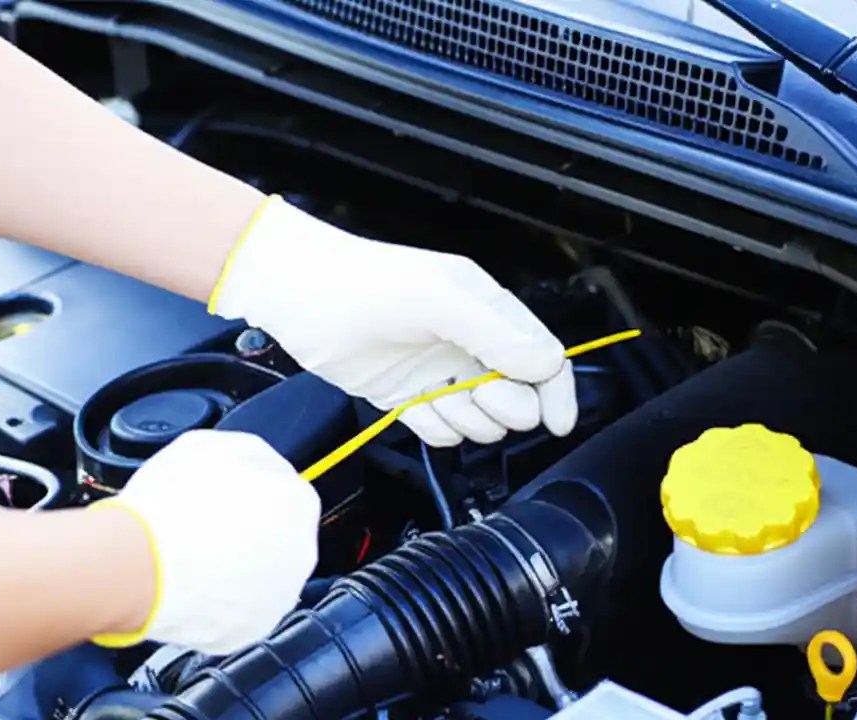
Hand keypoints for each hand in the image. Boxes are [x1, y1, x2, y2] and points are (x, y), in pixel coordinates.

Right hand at [90, 430, 319, 654]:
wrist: (137, 565)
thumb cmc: (171, 505)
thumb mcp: (211, 446)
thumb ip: (246, 454)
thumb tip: (254, 465)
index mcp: (298, 502)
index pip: (284, 497)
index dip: (248, 498)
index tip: (222, 502)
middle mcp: (301, 553)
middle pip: (276, 540)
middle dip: (244, 536)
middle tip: (203, 531)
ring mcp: (279, 596)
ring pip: (257, 579)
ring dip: (232, 571)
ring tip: (189, 561)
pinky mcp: (251, 630)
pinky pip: (236, 613)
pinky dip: (216, 605)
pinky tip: (188, 589)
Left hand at [209, 196, 577, 446]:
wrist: (298, 297)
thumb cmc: (366, 283)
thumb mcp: (441, 299)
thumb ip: (497, 333)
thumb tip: (547, 364)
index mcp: (487, 310)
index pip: (543, 356)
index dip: (556, 390)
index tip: (558, 422)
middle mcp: (469, 343)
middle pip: (517, 396)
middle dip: (502, 404)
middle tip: (472, 389)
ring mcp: (438, 373)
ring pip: (480, 419)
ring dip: (464, 417)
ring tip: (435, 394)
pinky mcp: (408, 398)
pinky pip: (443, 431)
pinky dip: (435, 428)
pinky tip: (414, 406)